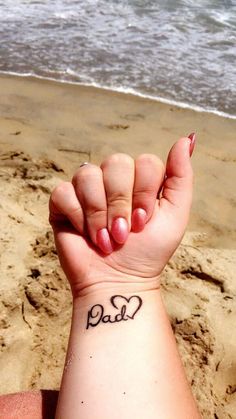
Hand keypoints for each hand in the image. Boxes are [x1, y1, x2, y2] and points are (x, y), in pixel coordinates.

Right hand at [49, 135, 194, 296]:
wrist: (119, 282)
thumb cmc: (148, 252)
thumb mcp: (175, 215)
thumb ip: (181, 177)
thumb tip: (187, 138)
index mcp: (140, 179)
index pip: (145, 162)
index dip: (145, 192)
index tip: (143, 223)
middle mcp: (114, 179)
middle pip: (117, 163)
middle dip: (121, 205)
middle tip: (124, 234)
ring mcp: (87, 189)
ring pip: (88, 174)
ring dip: (99, 214)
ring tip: (105, 240)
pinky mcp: (63, 202)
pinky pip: (64, 192)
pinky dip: (78, 217)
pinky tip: (86, 235)